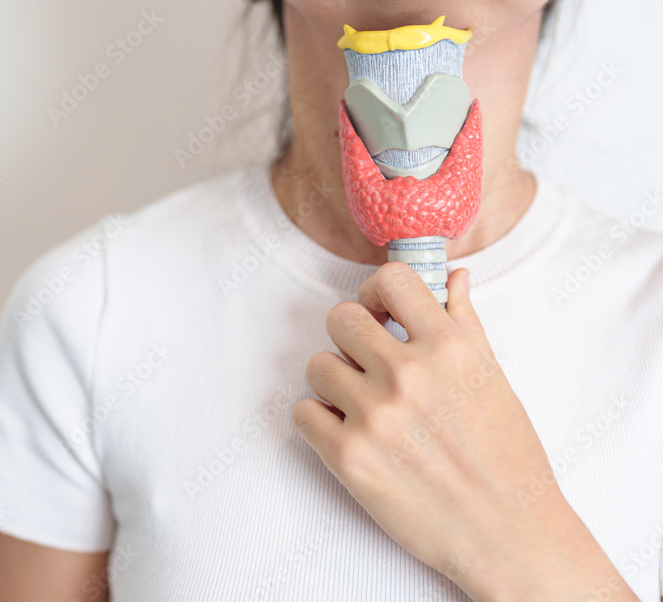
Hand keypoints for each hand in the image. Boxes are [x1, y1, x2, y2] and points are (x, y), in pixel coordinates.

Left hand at [293, 262, 636, 601]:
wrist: (507, 533)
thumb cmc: (507, 459)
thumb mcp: (494, 380)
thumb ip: (466, 322)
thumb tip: (455, 277)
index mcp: (448, 348)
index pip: (391, 279)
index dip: (376, 292)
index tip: (379, 312)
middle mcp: (408, 375)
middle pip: (339, 318)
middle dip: (351, 339)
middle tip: (368, 364)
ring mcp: (374, 415)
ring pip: (317, 366)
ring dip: (334, 384)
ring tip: (364, 407)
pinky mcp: (348, 456)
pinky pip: (303, 413)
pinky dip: (319, 422)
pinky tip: (350, 434)